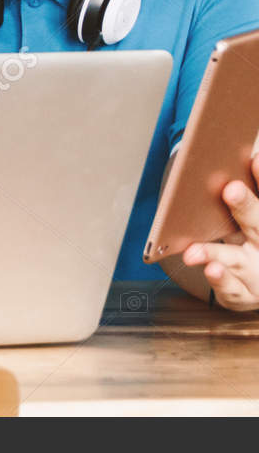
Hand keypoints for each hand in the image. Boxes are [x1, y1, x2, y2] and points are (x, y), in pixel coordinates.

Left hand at [180, 156, 258, 310]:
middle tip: (231, 188)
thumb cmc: (253, 240)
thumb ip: (248, 192)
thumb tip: (240, 157)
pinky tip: (210, 269)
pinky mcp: (243, 295)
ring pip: (240, 262)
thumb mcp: (250, 218)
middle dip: (247, 207)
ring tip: (198, 249)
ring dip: (218, 253)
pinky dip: (221, 280)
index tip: (253, 159)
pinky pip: (232, 290)